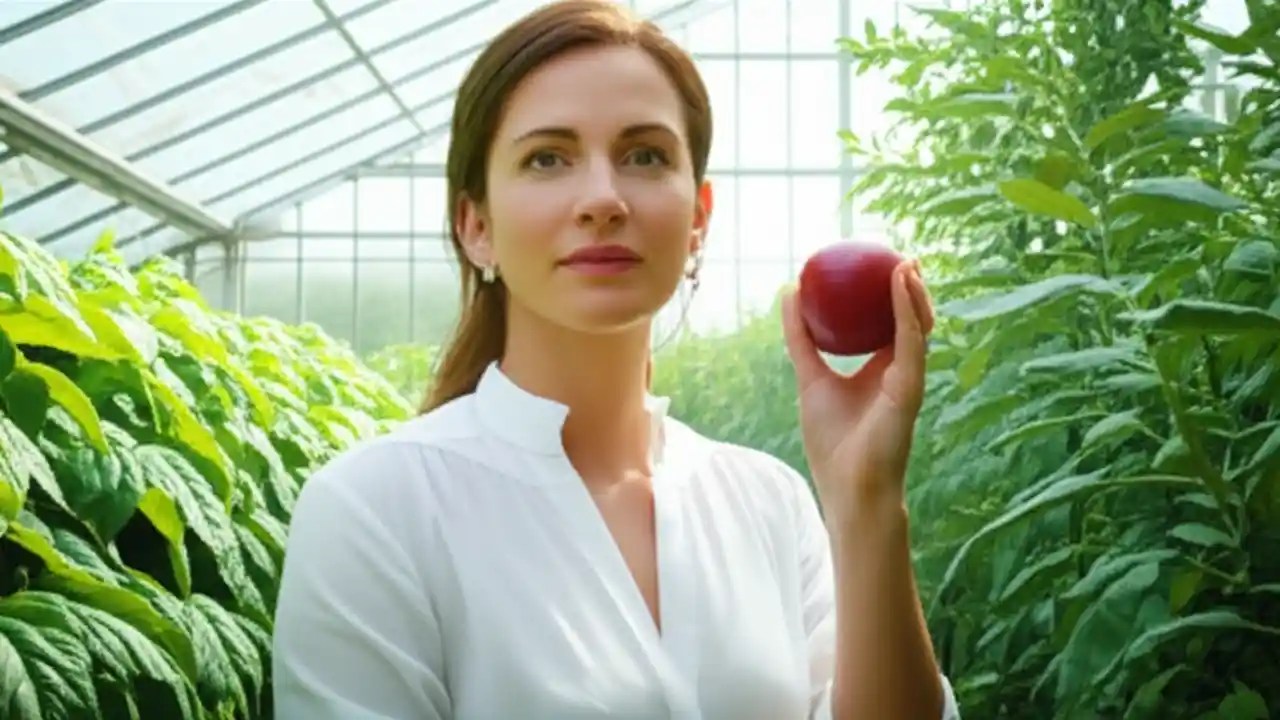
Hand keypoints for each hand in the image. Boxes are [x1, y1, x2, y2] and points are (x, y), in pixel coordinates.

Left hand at [779, 258, 935, 517]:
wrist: (848, 488)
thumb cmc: (832, 442)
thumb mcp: (810, 378)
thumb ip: (801, 338)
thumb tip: (789, 293)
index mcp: (882, 370)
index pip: (890, 322)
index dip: (887, 292)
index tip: (874, 261)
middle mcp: (900, 371)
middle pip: (911, 319)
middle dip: (910, 286)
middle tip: (896, 255)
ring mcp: (909, 379)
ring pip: (919, 325)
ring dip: (914, 291)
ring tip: (904, 261)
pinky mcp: (910, 388)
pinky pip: (911, 340)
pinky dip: (907, 309)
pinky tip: (901, 282)